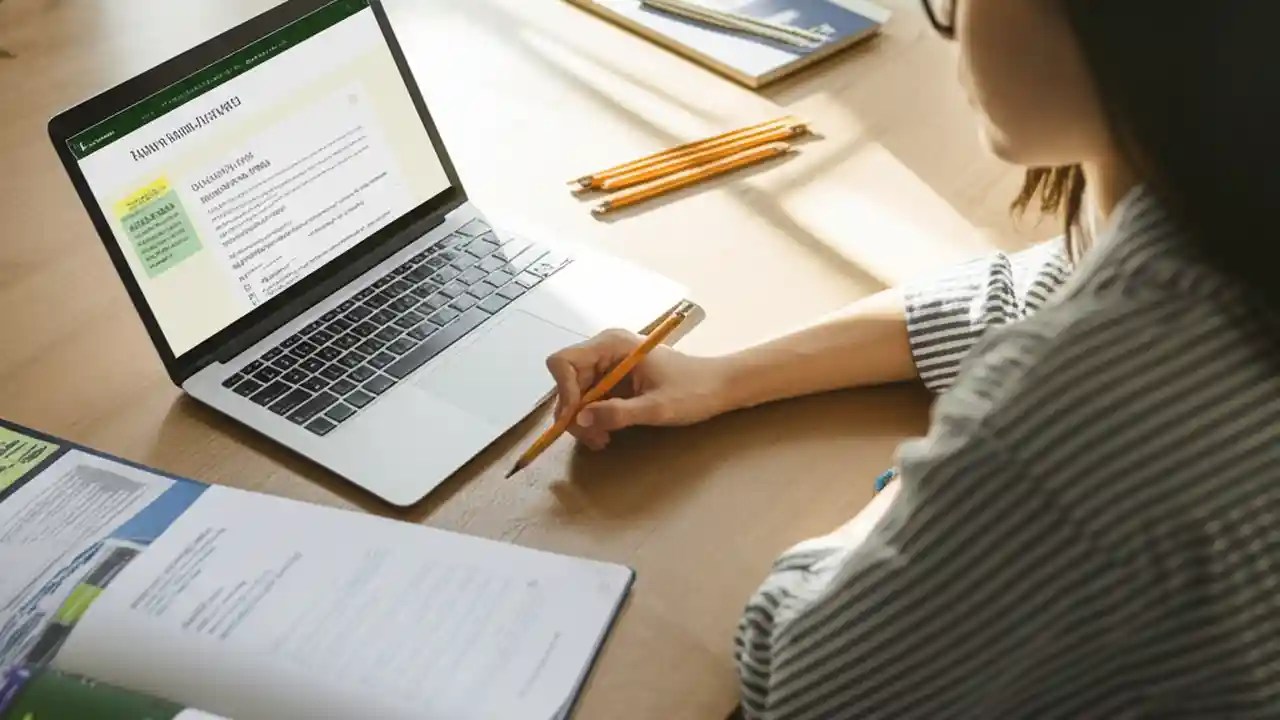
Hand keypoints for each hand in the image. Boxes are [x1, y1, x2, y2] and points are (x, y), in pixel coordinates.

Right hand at [546, 329, 736, 449]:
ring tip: (602, 440)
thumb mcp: (657, 407)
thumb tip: (580, 419)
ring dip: (582, 420)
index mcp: (612, 344)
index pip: (563, 362)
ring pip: (576, 394)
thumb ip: (619, 413)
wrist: (720, 386)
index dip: (564, 391)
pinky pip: (590, 399)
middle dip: (574, 413)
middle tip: (594, 439)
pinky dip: (593, 418)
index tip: (577, 418)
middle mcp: (605, 350)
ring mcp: (608, 365)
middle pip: (567, 381)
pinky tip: (607, 433)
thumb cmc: (694, 391)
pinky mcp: (614, 380)